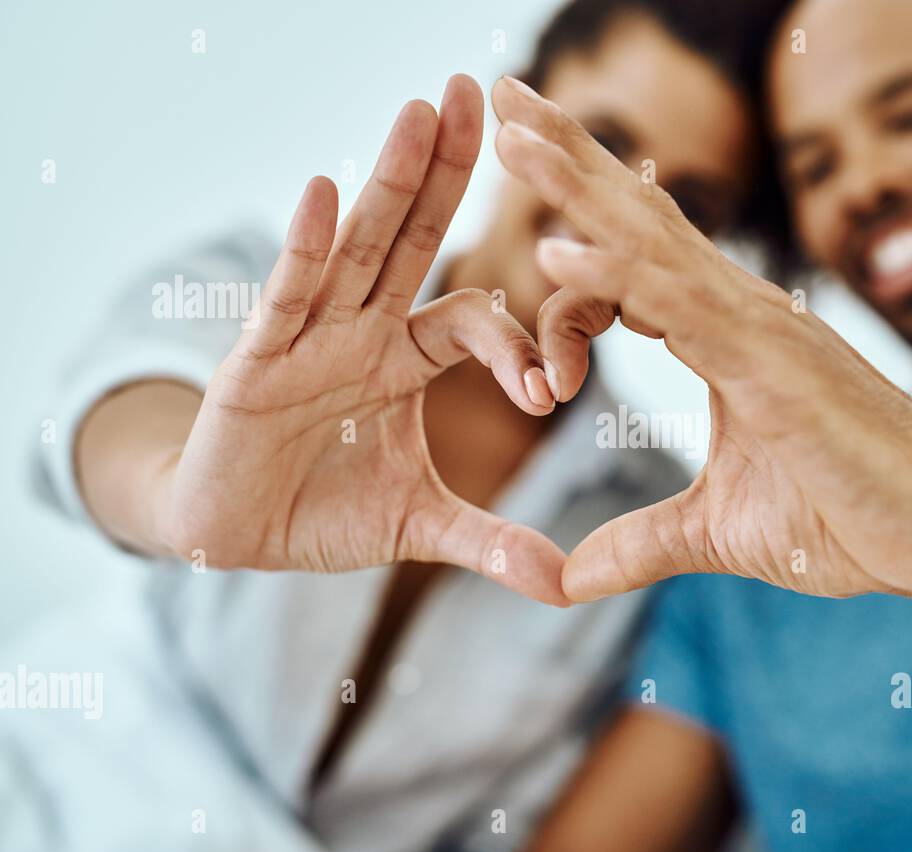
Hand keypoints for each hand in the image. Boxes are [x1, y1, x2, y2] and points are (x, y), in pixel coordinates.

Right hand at [161, 76, 567, 604]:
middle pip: (413, 240)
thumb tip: (564, 585)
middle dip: (445, 171)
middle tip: (481, 92)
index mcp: (405, 359)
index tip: (552, 392)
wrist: (232, 534)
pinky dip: (307, 249)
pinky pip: (287, 296)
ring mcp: (309, 336)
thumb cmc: (323, 510)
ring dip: (389, 181)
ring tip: (421, 110)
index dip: (516, 345)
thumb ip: (488, 542)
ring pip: (357, 249)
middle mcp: (361, 330)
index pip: (473, 321)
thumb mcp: (419, 525)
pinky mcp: (257, 360)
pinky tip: (325, 194)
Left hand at [492, 76, 911, 606]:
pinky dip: (616, 275)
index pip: (632, 271)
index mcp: (728, 336)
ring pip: (652, 239)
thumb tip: (566, 580)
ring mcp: (760, 328)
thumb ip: (639, 544)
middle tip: (506, 99)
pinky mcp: (774, 364)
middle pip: (639, 218)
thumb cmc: (857, 520)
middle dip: (569, 157)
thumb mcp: (719, 533)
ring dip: (577, 181)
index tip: (543, 358)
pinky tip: (555, 247)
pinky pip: (681, 306)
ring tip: (511, 127)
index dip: (571, 276)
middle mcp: (742, 311)